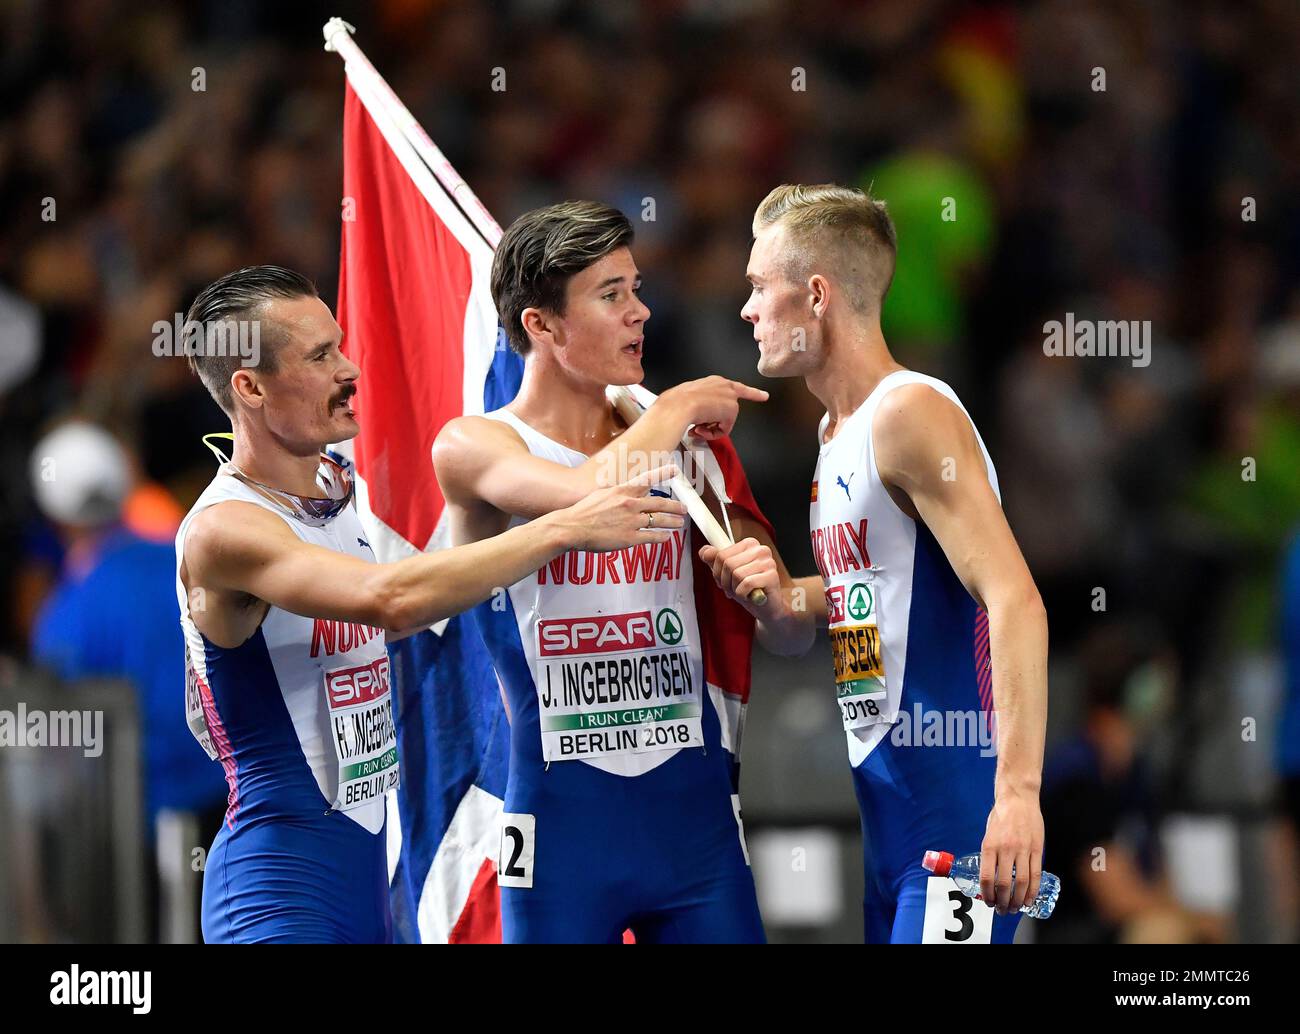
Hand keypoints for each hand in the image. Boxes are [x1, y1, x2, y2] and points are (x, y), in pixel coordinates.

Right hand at [551, 464, 686, 552]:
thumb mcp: (602, 494)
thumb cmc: (584, 511)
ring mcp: (632, 521)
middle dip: (675, 506)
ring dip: (672, 522)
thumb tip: (628, 492)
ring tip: (679, 523)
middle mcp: (631, 504)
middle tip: (684, 508)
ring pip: (659, 521)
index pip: (647, 479)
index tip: (674, 469)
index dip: (663, 473)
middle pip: (660, 503)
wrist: (572, 528)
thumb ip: (619, 493)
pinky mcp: (630, 538)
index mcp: (623, 491)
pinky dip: (661, 537)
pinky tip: (666, 537)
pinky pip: (651, 537)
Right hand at [660, 376, 768, 439]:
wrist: (678, 405)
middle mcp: (724, 386)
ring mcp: (729, 397)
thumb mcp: (688, 399)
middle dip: (717, 421)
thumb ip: (698, 405)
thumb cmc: (677, 403)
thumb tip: (695, 418)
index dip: (751, 392)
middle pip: (732, 406)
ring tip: (697, 427)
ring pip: (725, 420)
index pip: (734, 387)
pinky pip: (725, 429)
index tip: (764, 395)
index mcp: (713, 381)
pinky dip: (713, 432)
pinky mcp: (732, 409)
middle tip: (701, 427)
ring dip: (710, 428)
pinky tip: (701, 429)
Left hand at [698, 538, 779, 613]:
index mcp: (749, 544)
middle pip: (728, 564)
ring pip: (736, 574)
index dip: (717, 572)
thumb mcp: (726, 574)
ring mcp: (768, 562)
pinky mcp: (772, 576)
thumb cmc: (748, 589)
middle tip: (733, 589)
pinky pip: (746, 584)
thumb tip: (704, 552)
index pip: (721, 555)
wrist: (766, 608)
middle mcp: (760, 550)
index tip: (723, 580)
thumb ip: (715, 561)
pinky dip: (743, 594)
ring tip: (743, 592)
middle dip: (725, 582)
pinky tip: (750, 595)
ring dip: (735, 589)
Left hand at [979, 787, 1044, 914]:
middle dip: (1003, 901)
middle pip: (1005, 883)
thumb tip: (989, 876)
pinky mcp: (1037, 849)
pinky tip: (1029, 898)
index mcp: (990, 845)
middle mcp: (1006, 849)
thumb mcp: (988, 833)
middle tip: (1002, 910)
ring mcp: (1023, 849)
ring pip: (1022, 882)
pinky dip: (1032, 890)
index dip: (987, 894)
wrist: (1019, 798)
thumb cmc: (1001, 814)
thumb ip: (989, 853)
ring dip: (1018, 899)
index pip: (987, 877)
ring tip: (1015, 908)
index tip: (988, 902)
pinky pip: (1036, 874)